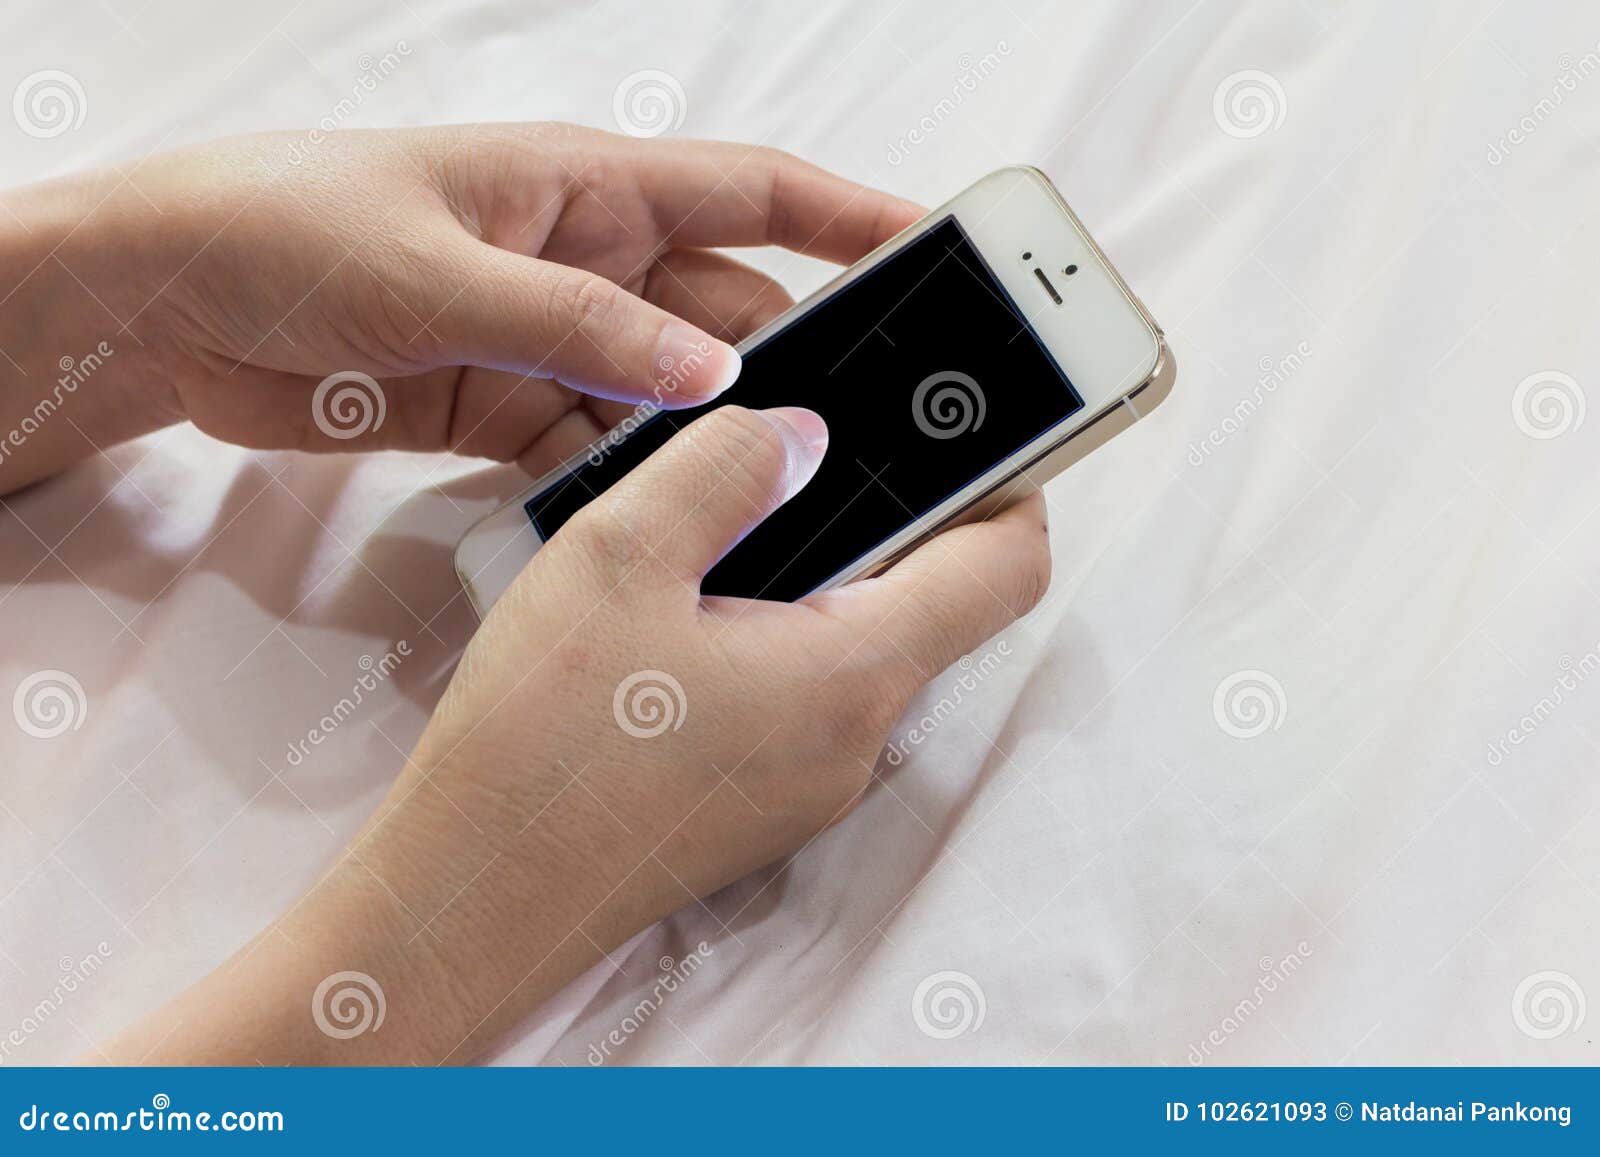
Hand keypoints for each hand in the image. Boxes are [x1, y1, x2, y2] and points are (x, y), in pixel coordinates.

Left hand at [0, 124, 920, 489]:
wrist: (166, 303)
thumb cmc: (289, 230)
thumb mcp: (442, 275)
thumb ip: (578, 329)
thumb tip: (709, 381)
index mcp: (584, 186)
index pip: (753, 193)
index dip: (852, 221)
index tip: (937, 258)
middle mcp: (585, 260)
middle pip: (728, 315)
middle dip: (802, 368)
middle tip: (874, 431)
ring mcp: (550, 339)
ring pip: (669, 397)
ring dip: (717, 443)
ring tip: (787, 498)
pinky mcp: (506, 407)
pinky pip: (598, 450)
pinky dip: (634, 485)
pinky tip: (676, 526)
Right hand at [99, 404, 1050, 1063]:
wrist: (471, 901)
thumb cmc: (539, 741)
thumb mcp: (616, 558)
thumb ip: (723, 469)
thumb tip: (801, 434)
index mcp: (853, 671)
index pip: (1008, 566)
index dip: (1010, 482)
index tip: (964, 430)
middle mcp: (858, 740)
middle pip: (936, 604)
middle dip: (889, 518)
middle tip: (806, 453)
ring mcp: (814, 786)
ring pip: (862, 649)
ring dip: (819, 578)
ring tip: (724, 526)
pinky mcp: (763, 805)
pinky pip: (807, 697)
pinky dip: (776, 637)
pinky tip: (683, 612)